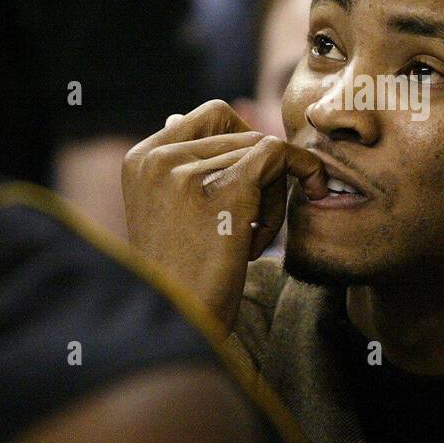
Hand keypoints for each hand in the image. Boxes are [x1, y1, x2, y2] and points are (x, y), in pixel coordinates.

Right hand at [122, 100, 327, 331]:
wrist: (181, 328)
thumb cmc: (180, 279)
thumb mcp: (169, 214)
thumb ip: (180, 167)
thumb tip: (181, 116)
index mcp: (142, 158)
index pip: (211, 114)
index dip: (245, 144)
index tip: (253, 187)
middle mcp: (159, 158)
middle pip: (242, 130)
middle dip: (261, 172)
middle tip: (255, 223)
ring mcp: (188, 171)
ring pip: (264, 148)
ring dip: (274, 193)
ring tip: (252, 241)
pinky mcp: (227, 190)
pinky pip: (279, 155)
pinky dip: (301, 174)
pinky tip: (287, 219)